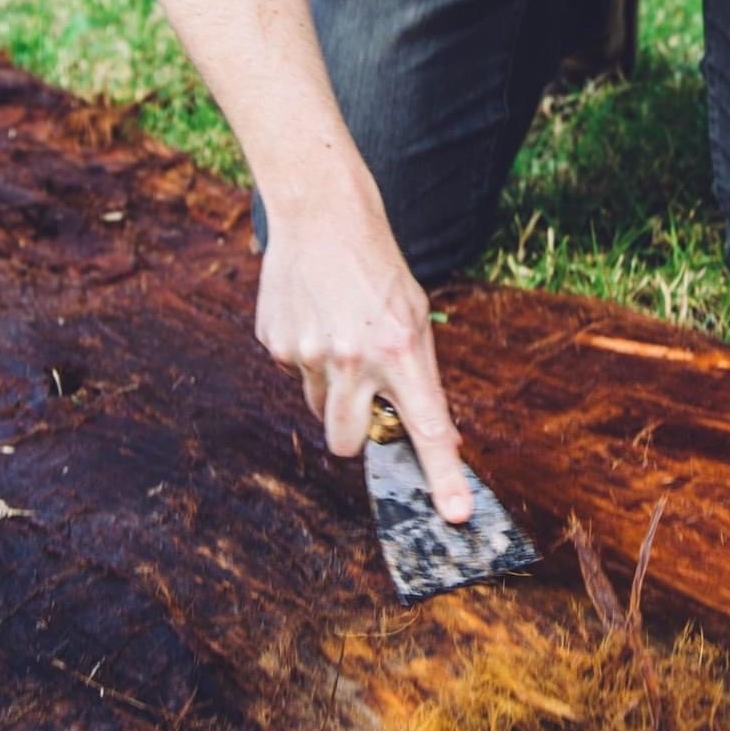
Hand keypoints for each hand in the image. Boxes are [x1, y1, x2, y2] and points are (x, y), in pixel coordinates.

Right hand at [255, 185, 471, 523]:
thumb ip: (420, 376)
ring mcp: (307, 353)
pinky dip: (305, 355)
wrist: (323, 215)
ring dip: (330, 387)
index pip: (427, 427)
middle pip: (347, 442)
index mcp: (400, 351)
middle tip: (364, 398)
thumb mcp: (415, 316)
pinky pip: (292, 372)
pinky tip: (315, 316)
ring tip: (338, 333)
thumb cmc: (378, 267)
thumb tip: (438, 433)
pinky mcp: (275, 343)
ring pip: (317, 405)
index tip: (454, 515)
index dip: (442, 477)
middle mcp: (353, 360)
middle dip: (356, 433)